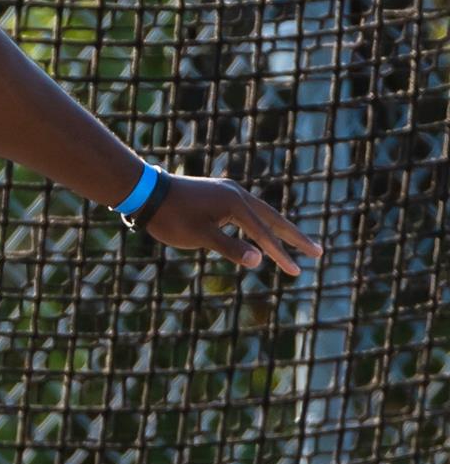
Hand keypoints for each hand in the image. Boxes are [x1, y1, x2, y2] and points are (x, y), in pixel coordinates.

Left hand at [137, 175, 322, 274]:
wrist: (145, 192)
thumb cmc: (170, 217)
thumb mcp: (199, 237)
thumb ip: (230, 248)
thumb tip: (260, 260)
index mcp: (236, 204)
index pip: (264, 235)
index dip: (281, 255)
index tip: (297, 272)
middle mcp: (237, 194)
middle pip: (273, 218)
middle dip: (295, 237)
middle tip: (318, 252)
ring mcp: (228, 191)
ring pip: (261, 213)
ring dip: (279, 229)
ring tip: (296, 243)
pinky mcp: (218, 192)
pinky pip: (247, 210)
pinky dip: (260, 223)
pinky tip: (261, 231)